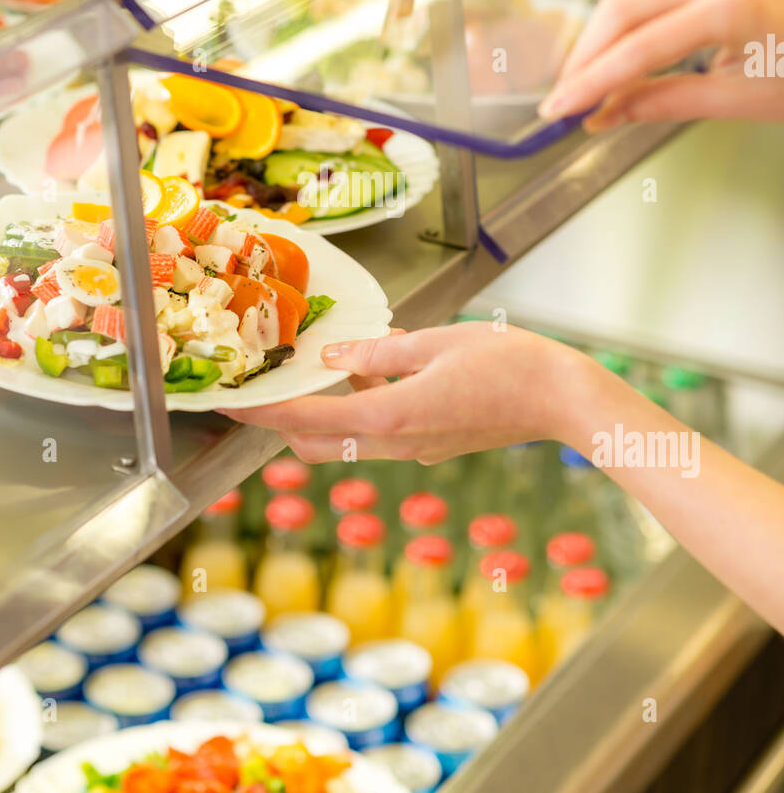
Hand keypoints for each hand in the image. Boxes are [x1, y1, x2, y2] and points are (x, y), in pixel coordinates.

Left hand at [219, 323, 585, 462]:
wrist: (566, 401)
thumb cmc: (512, 364)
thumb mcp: (438, 341)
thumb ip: (380, 351)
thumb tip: (333, 355)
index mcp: (393, 417)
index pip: (307, 421)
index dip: (262, 413)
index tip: (227, 401)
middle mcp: (398, 444)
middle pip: (317, 443)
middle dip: (282, 420)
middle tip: (260, 385)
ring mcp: (415, 451)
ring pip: (346, 440)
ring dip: (322, 412)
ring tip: (311, 368)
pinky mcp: (432, 445)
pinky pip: (378, 431)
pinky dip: (359, 407)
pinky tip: (370, 369)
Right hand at [537, 0, 783, 130]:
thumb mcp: (739, 100)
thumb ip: (664, 103)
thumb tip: (606, 115)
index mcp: (726, 8)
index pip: (636, 48)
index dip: (591, 81)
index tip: (561, 109)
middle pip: (620, 8)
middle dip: (585, 56)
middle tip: (563, 98)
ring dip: (596, 35)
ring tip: (580, 79)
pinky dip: (619, 19)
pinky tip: (609, 51)